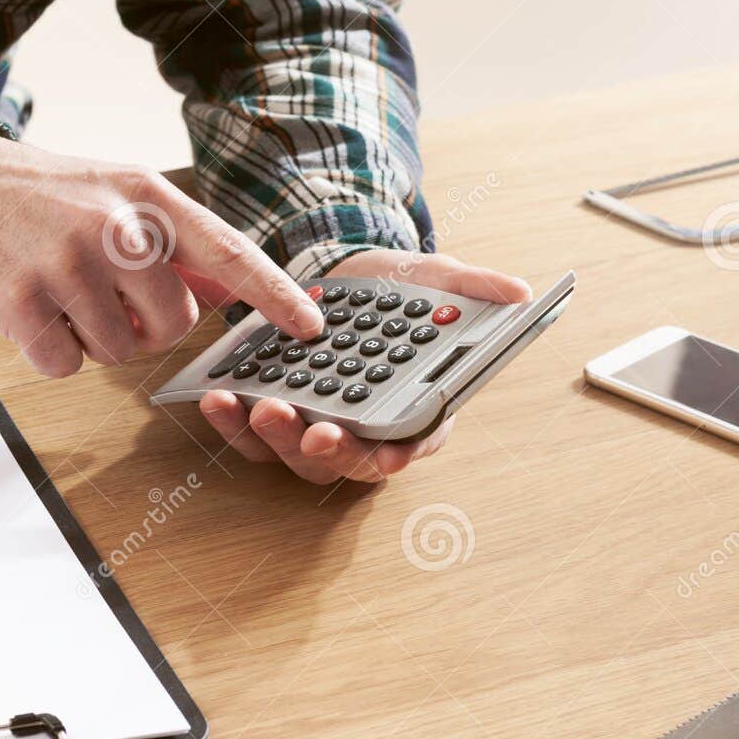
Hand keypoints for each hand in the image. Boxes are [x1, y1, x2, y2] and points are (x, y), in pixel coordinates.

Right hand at [0, 137, 324, 375]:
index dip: (275, 295)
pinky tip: (32, 310)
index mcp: (148, 198)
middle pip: (173, 324)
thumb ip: (179, 246)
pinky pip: (66, 366)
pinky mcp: (23, 304)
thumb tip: (235, 291)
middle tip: (104, 294)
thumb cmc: (45, 197)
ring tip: (61, 292)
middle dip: (144, 325)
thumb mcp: (119, 197)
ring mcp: (67, 265)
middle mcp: (115, 228)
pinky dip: (50, 351)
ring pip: (119, 351)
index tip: (312, 326)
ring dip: (93, 338)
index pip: (228, 253)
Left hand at [199, 250, 530, 484]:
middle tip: (316, 432)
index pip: (413, 444)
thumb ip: (474, 288)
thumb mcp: (438, 279)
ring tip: (261, 407)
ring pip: (297, 455)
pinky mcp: (279, 416)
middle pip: (349, 461)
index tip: (387, 457)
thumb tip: (519, 292)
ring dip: (277, 439)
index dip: (399, 455)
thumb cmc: (399, 290)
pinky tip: (219, 398)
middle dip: (331, 452)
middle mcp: (366, 432)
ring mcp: (319, 428)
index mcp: (416, 410)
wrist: (346, 277)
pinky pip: (253, 435)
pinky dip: (234, 424)